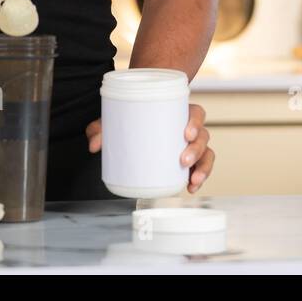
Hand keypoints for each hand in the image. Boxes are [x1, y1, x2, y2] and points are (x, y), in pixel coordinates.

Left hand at [85, 103, 214, 192]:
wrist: (136, 125)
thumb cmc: (133, 119)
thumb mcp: (118, 120)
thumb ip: (102, 128)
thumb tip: (94, 145)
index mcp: (178, 113)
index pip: (196, 113)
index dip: (195, 122)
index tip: (186, 133)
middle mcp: (188, 129)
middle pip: (203, 135)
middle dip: (197, 149)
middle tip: (182, 160)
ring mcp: (190, 146)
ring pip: (207, 153)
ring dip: (203, 167)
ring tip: (191, 179)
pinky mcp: (189, 161)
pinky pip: (201, 168)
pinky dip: (199, 178)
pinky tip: (191, 187)